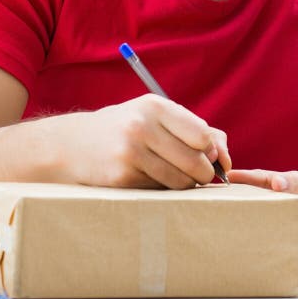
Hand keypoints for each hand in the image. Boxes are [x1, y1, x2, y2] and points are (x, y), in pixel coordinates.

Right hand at [39, 94, 230, 189]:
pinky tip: (150, 179)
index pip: (202, 135)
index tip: (208, 154)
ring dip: (184, 184)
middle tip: (196, 172)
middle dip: (203, 172)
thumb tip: (225, 155)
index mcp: (154, 106)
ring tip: (173, 175)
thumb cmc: (124, 128)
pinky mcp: (122, 177)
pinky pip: (160, 192)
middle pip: (196, 161)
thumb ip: (193, 129)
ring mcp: (130, 153)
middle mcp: (142, 126)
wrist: (72, 145)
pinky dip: (163, 191)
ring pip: (181, 181)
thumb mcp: (153, 116)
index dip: (211, 150)